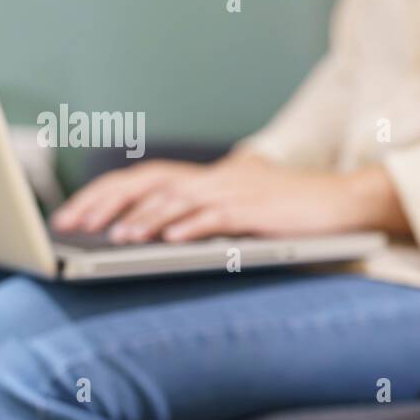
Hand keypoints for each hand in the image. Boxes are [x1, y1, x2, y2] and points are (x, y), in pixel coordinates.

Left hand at [50, 153, 408, 241]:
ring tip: (116, 237)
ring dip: (144, 219)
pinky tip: (167, 241)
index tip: (72, 216)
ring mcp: (237, 192)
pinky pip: (215, 217)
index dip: (104, 194)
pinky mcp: (258, 210)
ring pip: (178, 201)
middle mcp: (218, 179)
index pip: (145, 179)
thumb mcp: (247, 211)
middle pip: (150, 184)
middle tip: (76, 227)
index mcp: (211, 178)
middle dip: (108, 204)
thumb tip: (165, 234)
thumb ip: (210, 216)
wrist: (347, 204)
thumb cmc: (298, 214)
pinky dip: (189, 228)